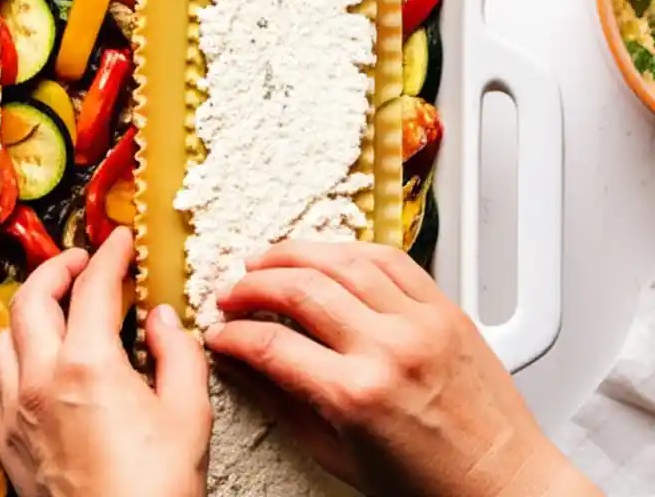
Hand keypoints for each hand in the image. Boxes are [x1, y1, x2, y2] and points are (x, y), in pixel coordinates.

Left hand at [0, 228, 211, 496]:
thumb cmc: (152, 493)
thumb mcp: (189, 415)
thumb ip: (178, 355)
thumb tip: (163, 322)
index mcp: (88, 365)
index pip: (93, 287)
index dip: (109, 255)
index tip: (119, 243)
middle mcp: (41, 379)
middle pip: (33, 298)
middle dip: (57, 268)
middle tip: (83, 262)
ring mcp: (16, 409)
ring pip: (4, 335)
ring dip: (29, 309)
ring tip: (55, 305)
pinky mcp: (6, 438)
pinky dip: (11, 353)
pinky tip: (30, 358)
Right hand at [204, 241, 599, 496]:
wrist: (503, 484)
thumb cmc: (428, 483)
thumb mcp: (336, 454)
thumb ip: (281, 401)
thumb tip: (241, 365)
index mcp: (356, 395)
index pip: (270, 344)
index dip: (232, 334)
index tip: (219, 334)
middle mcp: (389, 350)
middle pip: (299, 289)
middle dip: (251, 286)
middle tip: (231, 294)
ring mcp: (422, 323)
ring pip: (341, 260)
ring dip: (292, 255)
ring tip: (265, 263)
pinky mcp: (446, 310)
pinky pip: (390, 259)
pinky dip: (348, 250)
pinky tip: (324, 256)